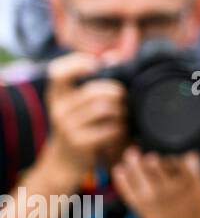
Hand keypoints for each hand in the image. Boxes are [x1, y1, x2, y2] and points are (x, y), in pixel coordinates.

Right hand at [41, 52, 125, 182]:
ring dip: (122, 112)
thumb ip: (93, 81)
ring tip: (123, 116)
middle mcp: (58, 109)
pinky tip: (120, 132)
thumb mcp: (76, 104)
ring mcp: (67, 127)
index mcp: (57, 95)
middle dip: (117, 93)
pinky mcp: (79, 142)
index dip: (78, 63)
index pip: (59, 72)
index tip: (97, 65)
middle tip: (124, 100)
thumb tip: (114, 54)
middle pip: (96, 91)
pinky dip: (121, 129)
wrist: (63, 163)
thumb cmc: (78, 127)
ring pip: (106, 109)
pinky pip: (111, 129)